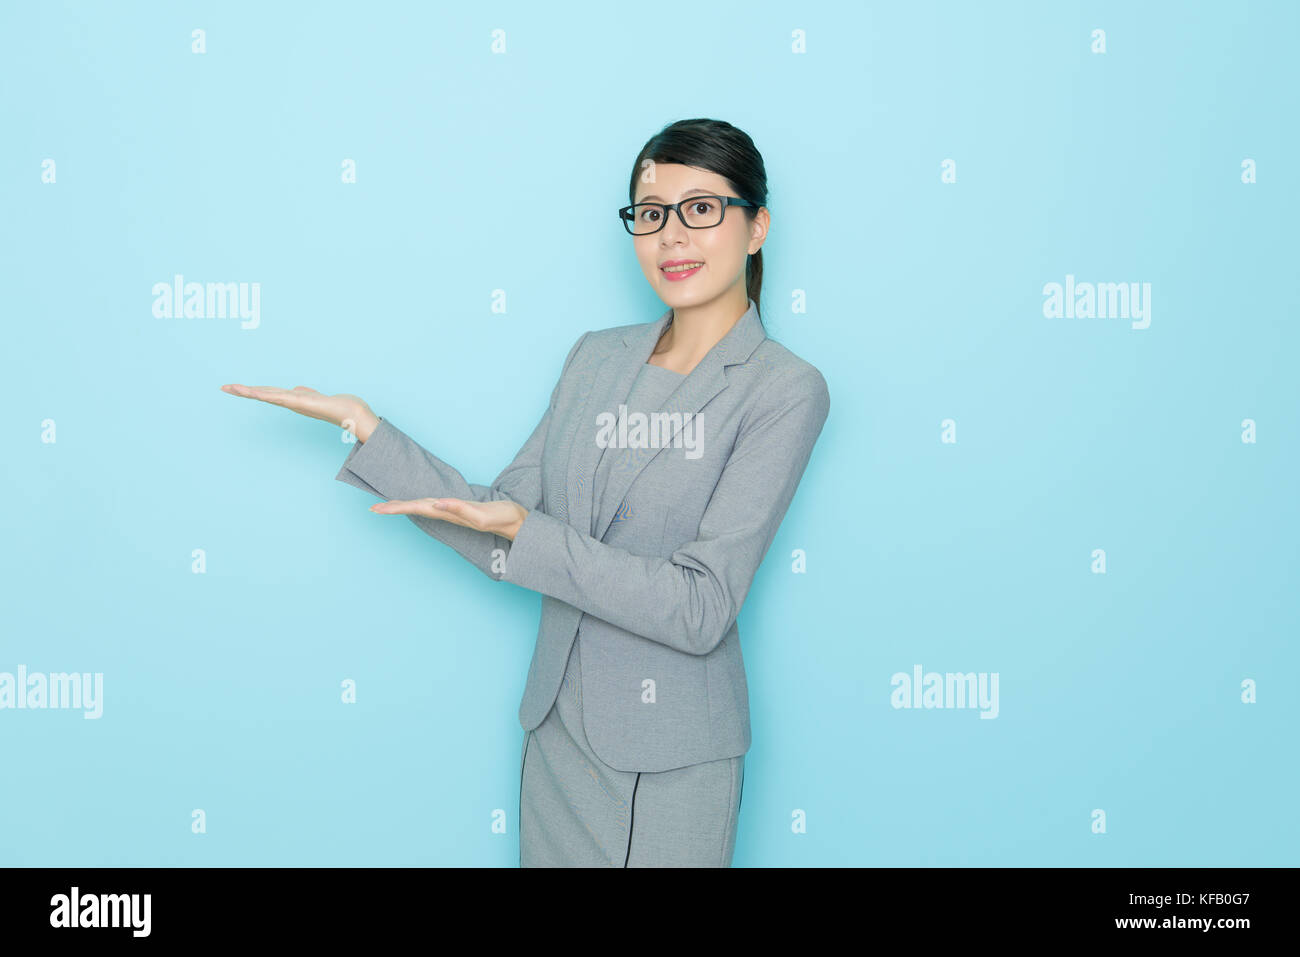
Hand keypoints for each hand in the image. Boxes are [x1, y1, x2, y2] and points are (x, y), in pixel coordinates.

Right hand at [220, 383, 377, 439]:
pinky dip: (266, 395)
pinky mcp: (302, 404)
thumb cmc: (335, 406)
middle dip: (244, 391)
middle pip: (263, 394)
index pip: (268, 393)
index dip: (252, 390)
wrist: (350, 413)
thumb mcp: (315, 396)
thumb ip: (304, 393)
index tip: (235, 387)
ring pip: (268, 396)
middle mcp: (291, 403)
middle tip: (224, 387)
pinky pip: (281, 398)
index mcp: (292, 400)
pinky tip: (254, 392)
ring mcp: (295, 403)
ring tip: (232, 387)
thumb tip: (296, 390)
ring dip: (249, 392)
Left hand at [369, 497, 527, 539]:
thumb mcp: (481, 514)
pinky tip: (417, 504)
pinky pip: (433, 505)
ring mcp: (452, 511)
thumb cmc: (502, 517)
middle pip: (414, 508)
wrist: (516, 522)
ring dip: (404, 507)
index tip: (375, 509)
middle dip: (393, 508)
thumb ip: (459, 508)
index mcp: (448, 512)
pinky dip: (420, 503)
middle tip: (372, 509)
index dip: (395, 508)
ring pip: (422, 507)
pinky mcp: (459, 508)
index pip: (415, 508)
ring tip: (388, 507)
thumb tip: (437, 503)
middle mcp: (446, 512)